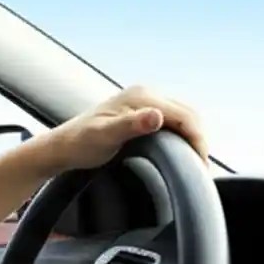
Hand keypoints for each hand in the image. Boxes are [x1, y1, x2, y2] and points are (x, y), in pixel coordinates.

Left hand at [42, 85, 208, 172]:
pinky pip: (172, 122)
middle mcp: (145, 94)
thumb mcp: (104, 136)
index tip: (201, 166)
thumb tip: (157, 115)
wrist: (62, 146)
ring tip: (195, 164)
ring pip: (183, 118)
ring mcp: (144, 102)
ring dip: (193, 138)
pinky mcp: (141, 112)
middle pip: (188, 114)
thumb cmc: (80, 143)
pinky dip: (182, 136)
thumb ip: (130, 125)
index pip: (185, 115)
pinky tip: (181, 154)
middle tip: (201, 169)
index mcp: (142, 96)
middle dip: (199, 139)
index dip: (198, 140)